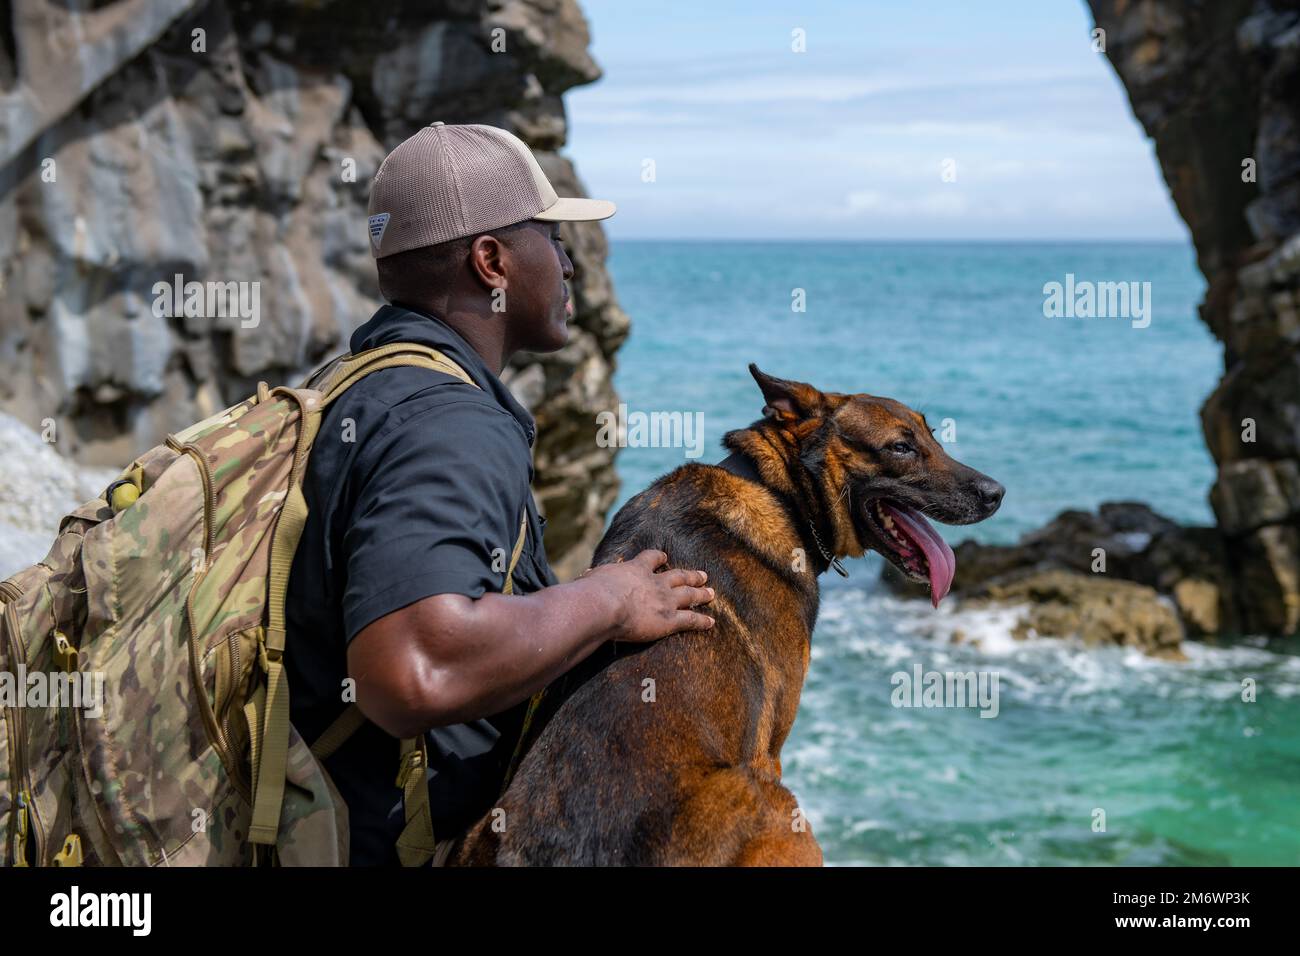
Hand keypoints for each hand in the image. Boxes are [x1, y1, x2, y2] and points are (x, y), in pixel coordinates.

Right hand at [582, 549, 714, 642]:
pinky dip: (702, 620)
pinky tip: (711, 622)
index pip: (651, 558)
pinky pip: (690, 620)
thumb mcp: (593, 578)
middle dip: (691, 575)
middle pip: (679, 576)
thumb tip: (586, 576)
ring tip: (711, 592)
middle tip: (703, 574)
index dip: (659, 557)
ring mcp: (665, 600)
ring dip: (701, 593)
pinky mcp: (669, 620)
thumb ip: (594, 577)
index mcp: (635, 569)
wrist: (604, 605)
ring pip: (689, 595)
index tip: (665, 556)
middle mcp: (655, 582)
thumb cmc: (592, 592)